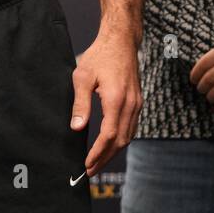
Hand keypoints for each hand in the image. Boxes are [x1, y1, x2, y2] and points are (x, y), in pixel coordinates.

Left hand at [70, 28, 141, 175]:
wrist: (121, 41)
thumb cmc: (100, 55)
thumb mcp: (83, 77)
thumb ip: (80, 104)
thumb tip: (76, 128)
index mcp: (116, 99)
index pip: (109, 136)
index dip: (98, 153)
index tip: (86, 165)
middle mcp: (130, 104)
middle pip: (121, 141)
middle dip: (105, 158)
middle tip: (89, 171)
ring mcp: (137, 103)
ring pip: (128, 136)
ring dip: (114, 152)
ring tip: (98, 162)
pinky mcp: (137, 101)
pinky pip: (132, 127)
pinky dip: (121, 140)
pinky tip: (111, 145)